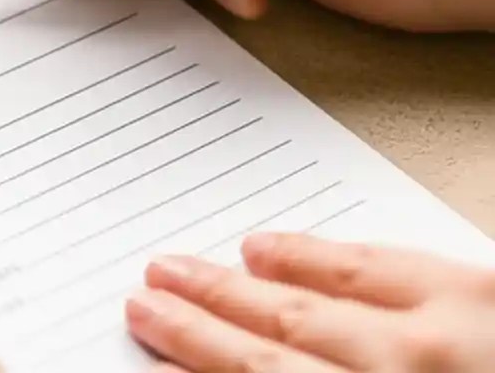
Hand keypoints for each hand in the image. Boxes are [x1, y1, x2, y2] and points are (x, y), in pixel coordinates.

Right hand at [126, 233, 494, 371]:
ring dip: (234, 285)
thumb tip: (242, 365)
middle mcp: (390, 369)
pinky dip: (313, 254)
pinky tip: (273, 247)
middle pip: (268, 343)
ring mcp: (437, 333)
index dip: (194, 361)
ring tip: (183, 269)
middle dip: (198, 320)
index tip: (150, 351)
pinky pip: (376, 263)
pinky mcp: (481, 291)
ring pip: (308, 300)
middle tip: (147, 298)